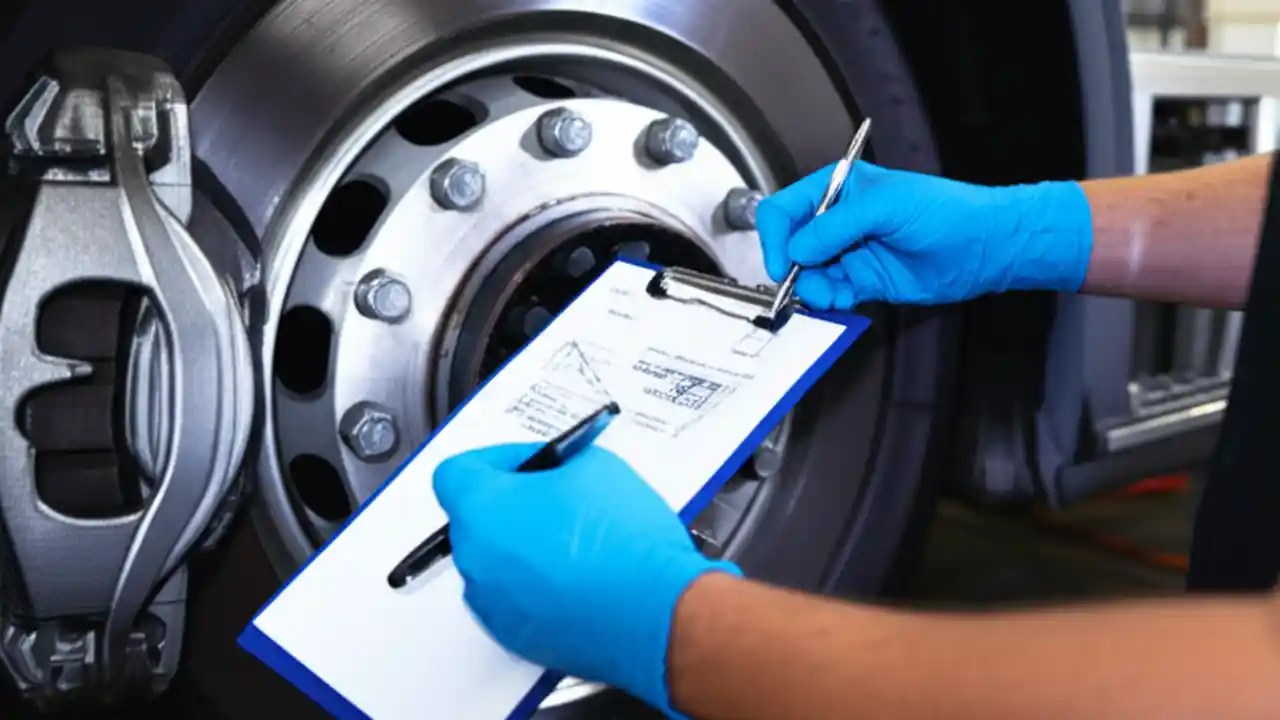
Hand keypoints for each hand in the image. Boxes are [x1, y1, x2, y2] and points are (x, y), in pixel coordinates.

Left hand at [433, 442, 738, 715]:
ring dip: (524, 546)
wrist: (657, 613)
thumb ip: (558, 462)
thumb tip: (554, 468)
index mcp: (484, 510)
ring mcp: (493, 605)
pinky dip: (537, 585)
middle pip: (476, 519)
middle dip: (513, 504)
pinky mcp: (516, 637)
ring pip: (496, 562)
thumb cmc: (626, 541)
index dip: (495, 460)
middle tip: (557, 498)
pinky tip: (579, 577)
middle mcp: (476, 560)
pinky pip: (514, 598)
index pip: (457, 473)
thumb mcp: (595, 466)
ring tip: (574, 542)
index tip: (529, 464)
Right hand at [755, 161, 1093, 309]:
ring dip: (811, 288)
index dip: (776, 236)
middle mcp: (837, 221)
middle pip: (790, 246)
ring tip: (828, 295)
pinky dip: (827, 301)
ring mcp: (848, 253)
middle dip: (791, 268)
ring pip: (807, 275)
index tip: (781, 261)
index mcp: (838, 190)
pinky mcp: (862, 281)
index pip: (785, 210)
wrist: (984, 247)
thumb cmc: (946, 211)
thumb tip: (797, 250)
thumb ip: (835, 227)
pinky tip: (839, 301)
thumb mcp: (886, 207)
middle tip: (803, 282)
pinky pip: (829, 294)